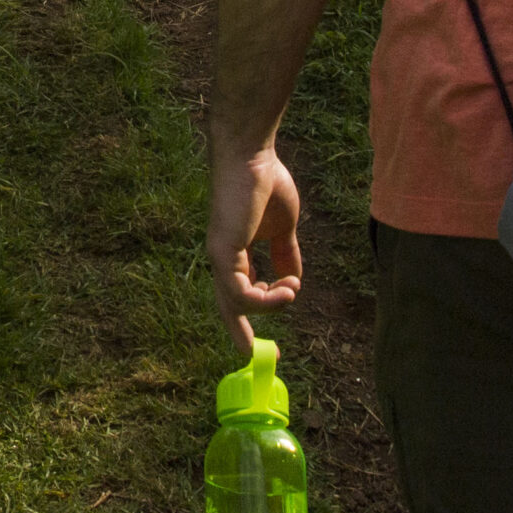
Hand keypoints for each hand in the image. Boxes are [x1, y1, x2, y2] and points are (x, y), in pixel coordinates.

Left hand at [209, 148, 302, 360]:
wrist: (253, 155)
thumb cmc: (267, 182)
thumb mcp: (284, 229)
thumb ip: (286, 255)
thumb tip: (292, 283)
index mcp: (235, 253)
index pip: (238, 294)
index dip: (254, 318)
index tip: (271, 342)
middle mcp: (222, 258)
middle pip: (228, 307)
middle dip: (245, 335)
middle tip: (272, 357)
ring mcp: (219, 255)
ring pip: (237, 303)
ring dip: (271, 306)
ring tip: (292, 290)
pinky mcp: (222, 251)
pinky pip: (240, 293)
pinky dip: (266, 300)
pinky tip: (287, 290)